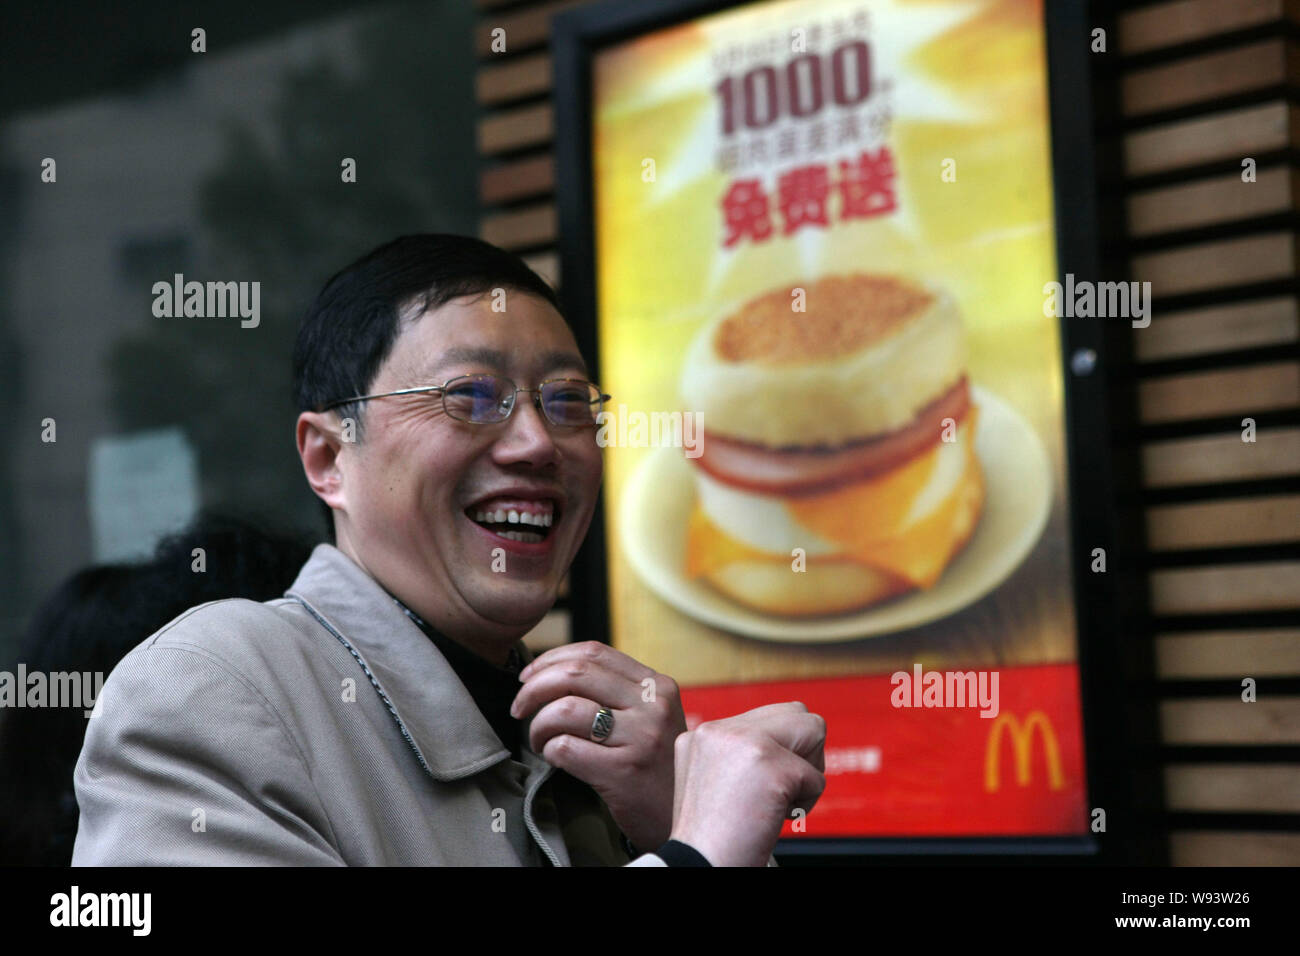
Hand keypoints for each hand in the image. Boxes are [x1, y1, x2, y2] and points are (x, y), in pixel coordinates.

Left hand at [512, 641, 685, 851]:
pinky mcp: (624, 771)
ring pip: (564, 710)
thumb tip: (555, 672)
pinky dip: (548, 751)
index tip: (528, 676)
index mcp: (657, 686)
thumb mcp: (653, 719)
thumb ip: (620, 693)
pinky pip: (565, 748)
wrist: (690, 819)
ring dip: (538, 725)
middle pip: (575, 674)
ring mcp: (641, 737)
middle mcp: (653, 705)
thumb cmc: (658, 768)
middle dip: (534, 687)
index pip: (594, 652)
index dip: (552, 659)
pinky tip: (554, 759)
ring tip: (538, 740)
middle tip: (519, 707)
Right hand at [670, 702, 825, 866]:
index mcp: (703, 735)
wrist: (699, 867)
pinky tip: (772, 819)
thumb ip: (739, 755)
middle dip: (802, 752)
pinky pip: (817, 778)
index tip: (760, 787)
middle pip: (796, 712)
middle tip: (779, 791)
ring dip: (806, 773)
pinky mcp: (771, 766)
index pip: (769, 716)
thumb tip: (787, 744)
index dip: (781, 752)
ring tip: (773, 804)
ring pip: (814, 729)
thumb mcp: (710, 782)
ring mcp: (745, 743)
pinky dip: (806, 804)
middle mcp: (720, 730)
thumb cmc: (710, 841)